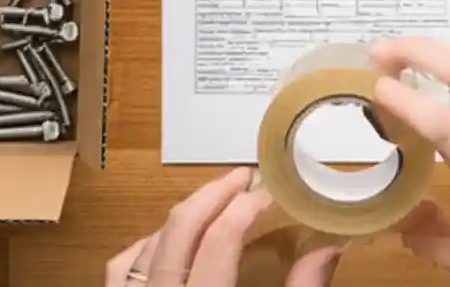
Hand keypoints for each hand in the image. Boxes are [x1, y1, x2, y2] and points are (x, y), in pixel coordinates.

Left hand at [105, 167, 340, 286]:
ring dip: (181, 218)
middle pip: (178, 230)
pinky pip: (121, 270)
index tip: (270, 190)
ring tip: (214, 205)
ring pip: (145, 244)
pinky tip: (171, 243)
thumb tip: (327, 246)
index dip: (246, 206)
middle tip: (245, 178)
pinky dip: (147, 247)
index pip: (220, 240)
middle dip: (213, 196)